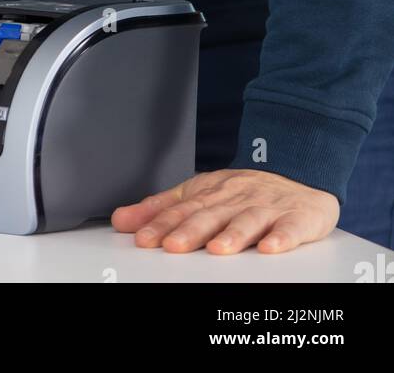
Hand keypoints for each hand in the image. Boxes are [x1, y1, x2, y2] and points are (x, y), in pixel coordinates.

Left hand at [111, 168, 339, 253]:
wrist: (297, 170)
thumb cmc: (243, 190)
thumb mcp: (199, 193)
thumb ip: (161, 209)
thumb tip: (122, 220)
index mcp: (210, 194)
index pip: (183, 210)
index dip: (162, 224)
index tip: (144, 239)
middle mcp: (236, 199)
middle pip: (211, 216)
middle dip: (190, 231)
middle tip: (172, 246)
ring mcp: (266, 208)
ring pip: (247, 221)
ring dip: (232, 235)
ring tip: (217, 249)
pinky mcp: (297, 218)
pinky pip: (290, 228)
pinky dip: (281, 238)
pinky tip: (270, 248)